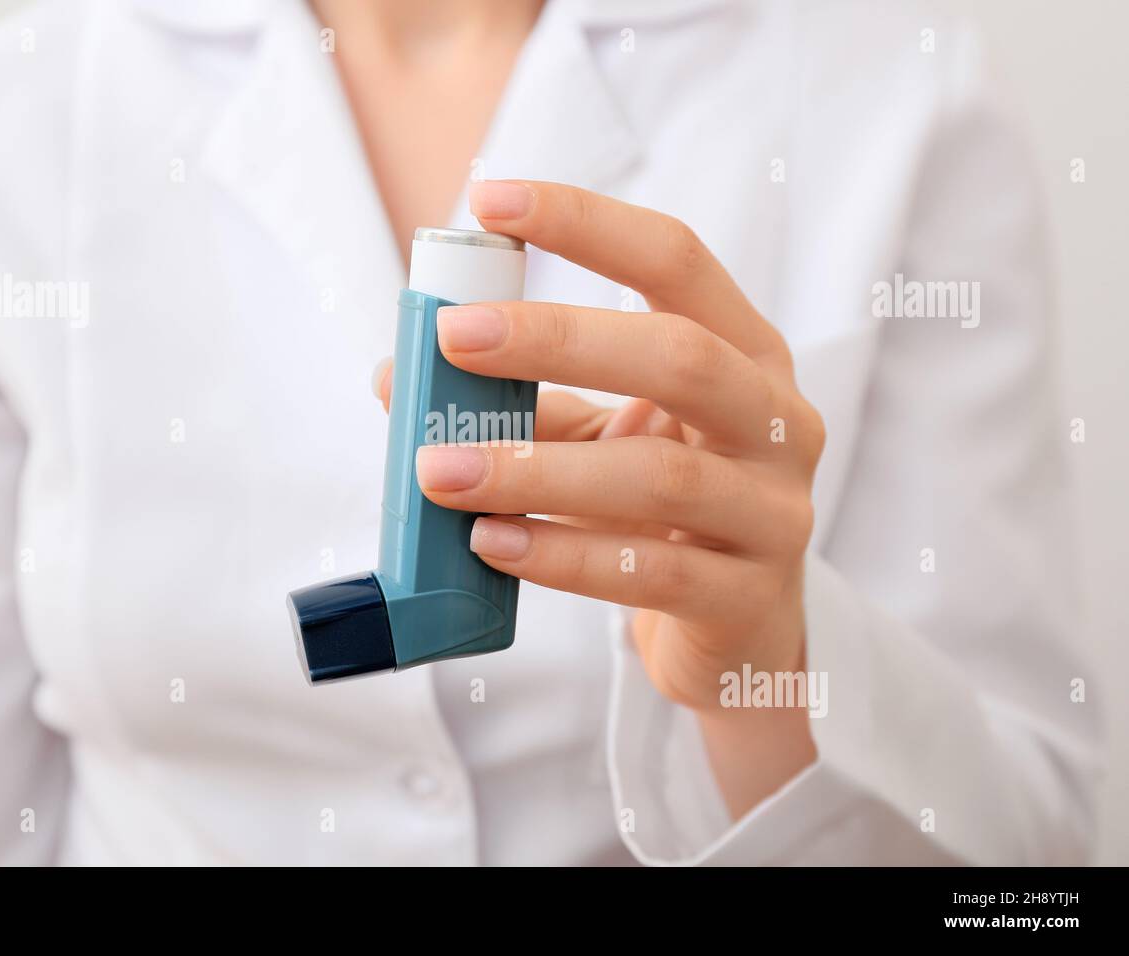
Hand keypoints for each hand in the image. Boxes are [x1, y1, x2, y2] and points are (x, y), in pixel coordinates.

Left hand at [376, 180, 824, 814]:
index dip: (587, 223)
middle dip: (558, 338)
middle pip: (678, 356)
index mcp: (746, 354)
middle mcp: (777, 420)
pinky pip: (651, 572)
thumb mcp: (606, 439)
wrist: (739, 630)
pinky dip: (562, 556)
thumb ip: (524, 403)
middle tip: (451, 337)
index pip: (677, 261)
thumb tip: (393, 375)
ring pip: (659, 476)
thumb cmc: (664, 512)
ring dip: (536, 469)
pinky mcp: (748, 597)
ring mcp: (773, 512)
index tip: (489, 202)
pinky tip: (491, 543)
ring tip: (438, 470)